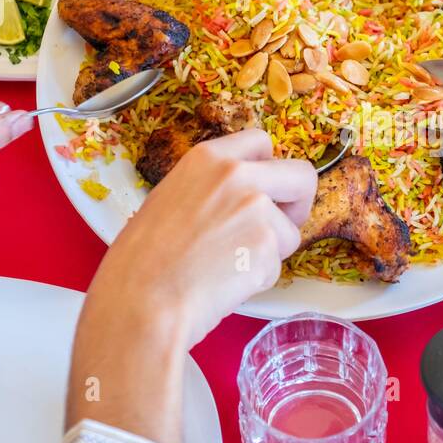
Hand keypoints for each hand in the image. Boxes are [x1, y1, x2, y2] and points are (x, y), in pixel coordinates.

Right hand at [68, 130, 316, 442]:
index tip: (267, 189)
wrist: (141, 300)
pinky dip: (257, 280)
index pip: (261, 142)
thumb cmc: (140, 262)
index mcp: (207, 158)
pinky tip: (224, 284)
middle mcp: (238, 175)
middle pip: (301, 176)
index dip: (270, 169)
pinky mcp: (267, 244)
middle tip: (278, 229)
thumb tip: (238, 202)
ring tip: (226, 268)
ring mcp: (256, 208)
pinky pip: (277, 266)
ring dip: (269, 254)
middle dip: (297, 204)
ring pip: (290, 232)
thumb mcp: (168, 200)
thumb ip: (209, 191)